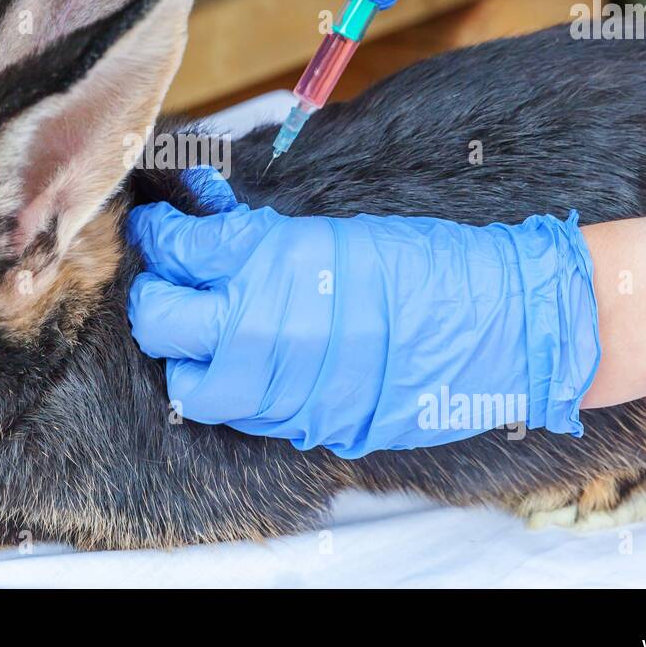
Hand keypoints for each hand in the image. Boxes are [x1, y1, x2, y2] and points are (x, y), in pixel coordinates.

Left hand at [126, 168, 598, 456]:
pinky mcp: (300, 421)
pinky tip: (243, 365)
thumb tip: (213, 233)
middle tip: (166, 278)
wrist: (491, 326)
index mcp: (269, 260)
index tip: (157, 225)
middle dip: (154, 295)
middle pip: (160, 318)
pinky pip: (237, 412)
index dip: (159, 234)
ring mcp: (276, 382)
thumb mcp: (332, 232)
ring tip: (201, 334)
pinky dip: (228, 389)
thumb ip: (263, 243)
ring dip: (183, 355)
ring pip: (186, 382)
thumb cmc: (425, 266)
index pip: (180, 248)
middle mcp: (258, 324)